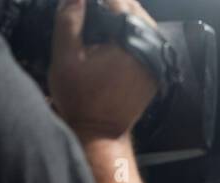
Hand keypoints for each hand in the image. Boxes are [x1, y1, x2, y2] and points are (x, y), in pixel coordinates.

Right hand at [48, 0, 159, 139]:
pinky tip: (115, 33)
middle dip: (116, 4)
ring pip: (144, 27)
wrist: (99, 132)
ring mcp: (155, 65)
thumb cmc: (80, 100)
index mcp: (130, 46)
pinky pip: (148, 44)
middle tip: (95, 5)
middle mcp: (149, 53)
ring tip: (104, 15)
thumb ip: (69, 22)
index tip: (85, 1)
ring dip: (125, 17)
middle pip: (136, 13)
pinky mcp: (154, 73)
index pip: (120, 5)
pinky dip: (134, 34)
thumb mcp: (64, 58)